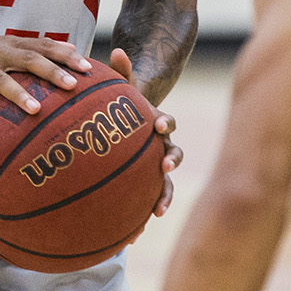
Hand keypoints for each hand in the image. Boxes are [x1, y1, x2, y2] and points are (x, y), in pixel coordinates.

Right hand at [0, 34, 89, 139]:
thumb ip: (33, 48)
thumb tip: (70, 48)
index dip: (66, 54)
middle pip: (28, 59)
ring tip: (36, 110)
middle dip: (51, 72)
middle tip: (73, 86)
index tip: (89, 67)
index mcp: (11, 44)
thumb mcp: (4, 46)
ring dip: (19, 95)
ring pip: (1, 81)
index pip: (43, 45)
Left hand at [112, 48, 183, 218]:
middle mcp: (161, 147)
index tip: (158, 126)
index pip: (166, 122)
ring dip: (163, 197)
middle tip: (164, 168)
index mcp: (156, 124)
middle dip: (171, 163)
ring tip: (156, 211)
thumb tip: (117, 50)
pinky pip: (143, 204)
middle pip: (173, 155)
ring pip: (165, 185)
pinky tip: (128, 239)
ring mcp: (155, 168)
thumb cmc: (123, 108)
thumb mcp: (122, 91)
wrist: (131, 126)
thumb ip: (122, 74)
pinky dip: (138, 220)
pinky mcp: (145, 187)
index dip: (165, 124)